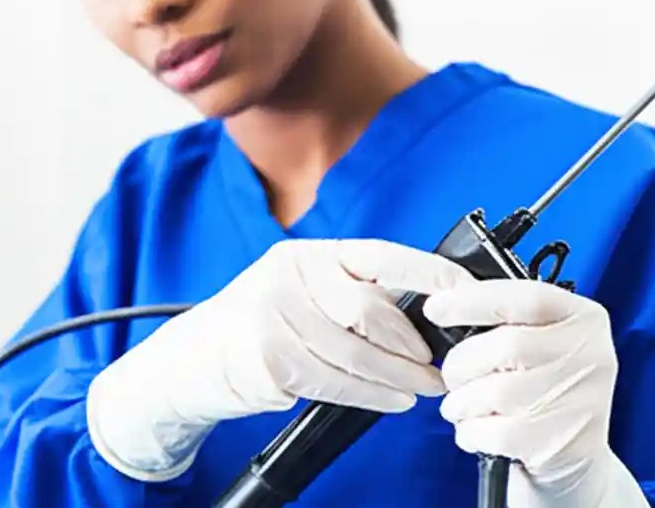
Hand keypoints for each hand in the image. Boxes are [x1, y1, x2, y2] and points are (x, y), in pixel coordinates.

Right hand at [86, 239, 474, 481]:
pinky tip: (391, 400)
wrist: (190, 361)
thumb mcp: (300, 292)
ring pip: (356, 353)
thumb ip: (351, 293)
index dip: (427, 272)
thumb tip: (425, 308)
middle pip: (370, 309)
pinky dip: (370, 395)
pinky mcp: (266, 357)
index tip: (464, 292)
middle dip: (413, 343)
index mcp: (307, 254)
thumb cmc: (259, 325)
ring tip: (423, 388)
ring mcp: (273, 315)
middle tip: (440, 364)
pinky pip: (333, 382)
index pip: (378, 256)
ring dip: (398, 377)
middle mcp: (289, 276)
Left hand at [425, 281, 646, 507]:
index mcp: (585, 319)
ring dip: (462, 402)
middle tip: (453, 376)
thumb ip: (504, 319)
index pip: (526, 298)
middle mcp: (593, 356)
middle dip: (462, 363)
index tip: (435, 307)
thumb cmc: (540, 391)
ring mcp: (582, 403)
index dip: (473, 300)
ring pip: (495, 392)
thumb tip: (441, 302)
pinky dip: (471, 433)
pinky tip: (479, 432)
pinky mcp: (562, 445)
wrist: (572, 461)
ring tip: (464, 406)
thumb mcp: (536, 344)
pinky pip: (494, 432)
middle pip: (505, 346)